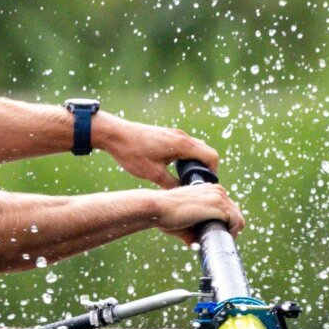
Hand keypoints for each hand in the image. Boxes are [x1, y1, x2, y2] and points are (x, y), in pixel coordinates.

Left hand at [97, 115, 219, 188]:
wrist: (115, 135)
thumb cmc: (132, 153)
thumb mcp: (153, 174)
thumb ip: (171, 184)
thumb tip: (183, 194)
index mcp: (182, 145)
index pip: (211, 156)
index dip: (214, 172)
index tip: (207, 184)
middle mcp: (182, 137)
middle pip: (206, 151)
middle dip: (207, 168)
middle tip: (200, 184)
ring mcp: (175, 134)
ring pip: (196, 147)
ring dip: (198, 161)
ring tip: (190, 177)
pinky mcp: (167, 135)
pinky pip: (186, 145)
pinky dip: (189, 156)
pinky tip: (178, 168)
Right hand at [151, 183, 243, 243]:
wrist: (158, 207)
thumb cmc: (166, 214)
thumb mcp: (185, 219)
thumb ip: (193, 230)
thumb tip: (196, 244)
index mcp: (209, 189)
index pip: (228, 207)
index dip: (227, 222)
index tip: (219, 233)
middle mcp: (216, 190)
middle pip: (236, 212)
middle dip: (231, 228)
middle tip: (221, 239)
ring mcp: (218, 197)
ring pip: (238, 218)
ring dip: (233, 232)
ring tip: (221, 240)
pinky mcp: (217, 206)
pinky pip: (237, 221)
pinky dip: (233, 233)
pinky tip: (222, 238)